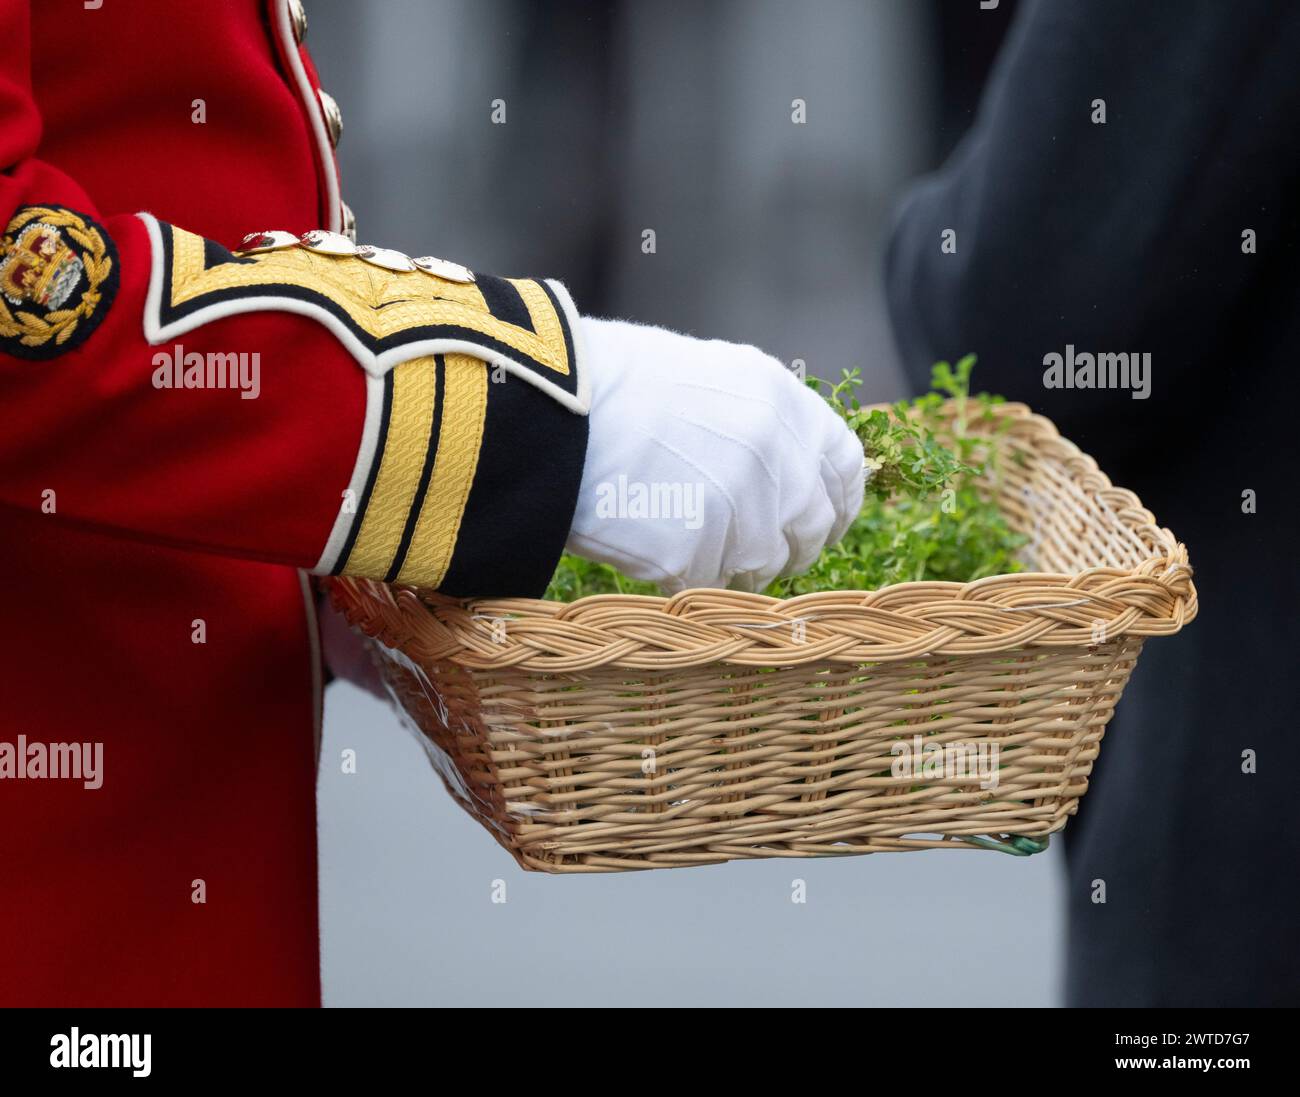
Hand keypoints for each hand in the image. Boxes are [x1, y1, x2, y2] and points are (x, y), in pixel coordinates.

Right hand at [567, 317, 864, 593]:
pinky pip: (703, 584)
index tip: (827, 519)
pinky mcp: (696, 554)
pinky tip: (646, 547)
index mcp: (781, 401)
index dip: (840, 499)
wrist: (550, 413)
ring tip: (684, 541)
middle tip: (758, 552)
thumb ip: (756, 414)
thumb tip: (782, 456)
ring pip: (761, 564)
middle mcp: (775, 456)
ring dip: (731, 564)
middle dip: (791, 546)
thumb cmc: (612, 383)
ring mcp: (740, 509)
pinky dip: (679, 576)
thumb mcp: (703, 372)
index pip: (846, 464)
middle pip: (812, 526)